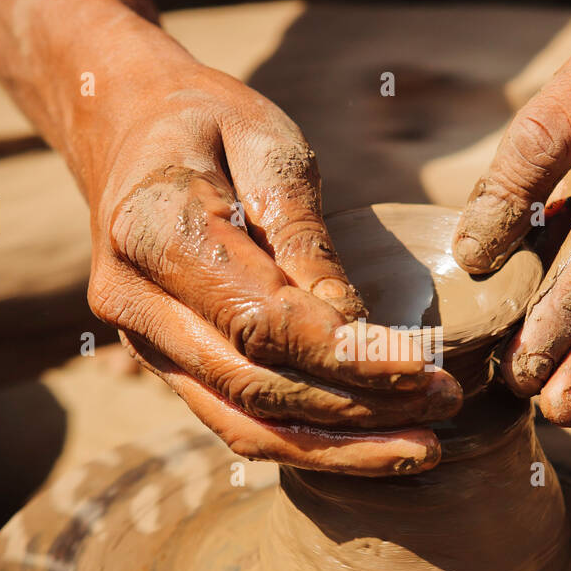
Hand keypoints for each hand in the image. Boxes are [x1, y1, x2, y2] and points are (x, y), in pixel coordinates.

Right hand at [85, 60, 460, 471]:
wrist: (126, 129)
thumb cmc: (209, 122)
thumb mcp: (267, 143)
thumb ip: (303, 234)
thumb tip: (350, 324)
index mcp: (151, 229)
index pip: (260, 319)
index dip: (344, 353)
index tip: (421, 365)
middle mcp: (133, 300)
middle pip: (253, 385)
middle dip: (355, 407)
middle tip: (444, 401)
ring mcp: (140, 342)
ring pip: (241, 424)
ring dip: (335, 449)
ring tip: (421, 447)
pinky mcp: (162, 365)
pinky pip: (233, 422)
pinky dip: (303, 445)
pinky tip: (369, 448)